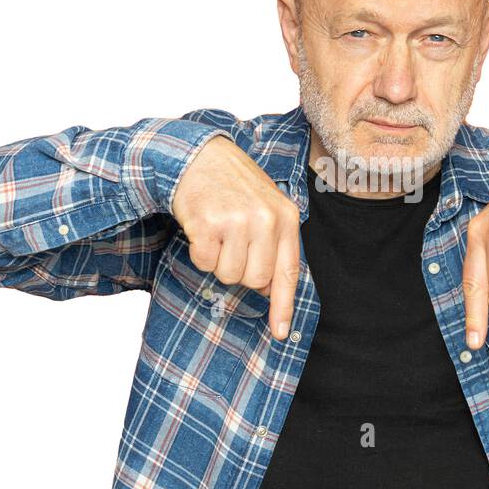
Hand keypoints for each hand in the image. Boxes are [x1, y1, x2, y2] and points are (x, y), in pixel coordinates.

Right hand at [170, 136, 301, 339]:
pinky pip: (204, 263)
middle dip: (240, 271)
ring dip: (218, 261)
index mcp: (286, 217)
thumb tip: (269, 288)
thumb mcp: (267, 206)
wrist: (199, 155)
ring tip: (218, 231)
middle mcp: (265, 220)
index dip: (284, 306)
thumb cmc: (234, 185)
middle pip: (255, 280)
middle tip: (232, 244)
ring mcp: (237, 222)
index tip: (281, 332)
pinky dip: (200, 252)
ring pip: (228, 275)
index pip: (288, 272)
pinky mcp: (209, 225)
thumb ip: (274, 244)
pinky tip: (202, 228)